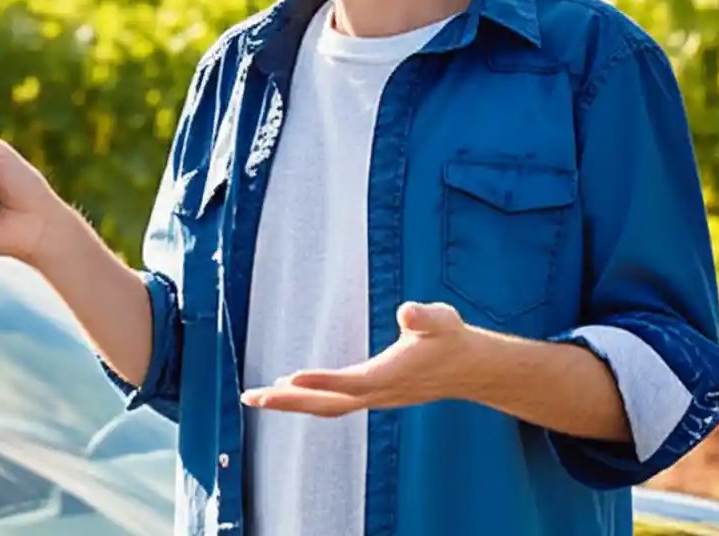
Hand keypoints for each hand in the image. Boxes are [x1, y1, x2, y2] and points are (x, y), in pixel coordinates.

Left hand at [240, 302, 477, 416]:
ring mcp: (372, 398)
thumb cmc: (450, 338)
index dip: (321, 381)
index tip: (290, 379)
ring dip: (289, 404)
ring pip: (325, 407)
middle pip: (326, 404)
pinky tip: (289, 390)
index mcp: (389, 375)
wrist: (469, 368)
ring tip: (255, 398)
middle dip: (287, 402)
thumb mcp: (441, 319)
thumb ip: (424, 316)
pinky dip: (307, 399)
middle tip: (250, 398)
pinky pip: (332, 403)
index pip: (350, 381)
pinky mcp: (371, 395)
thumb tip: (408, 311)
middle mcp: (377, 393)